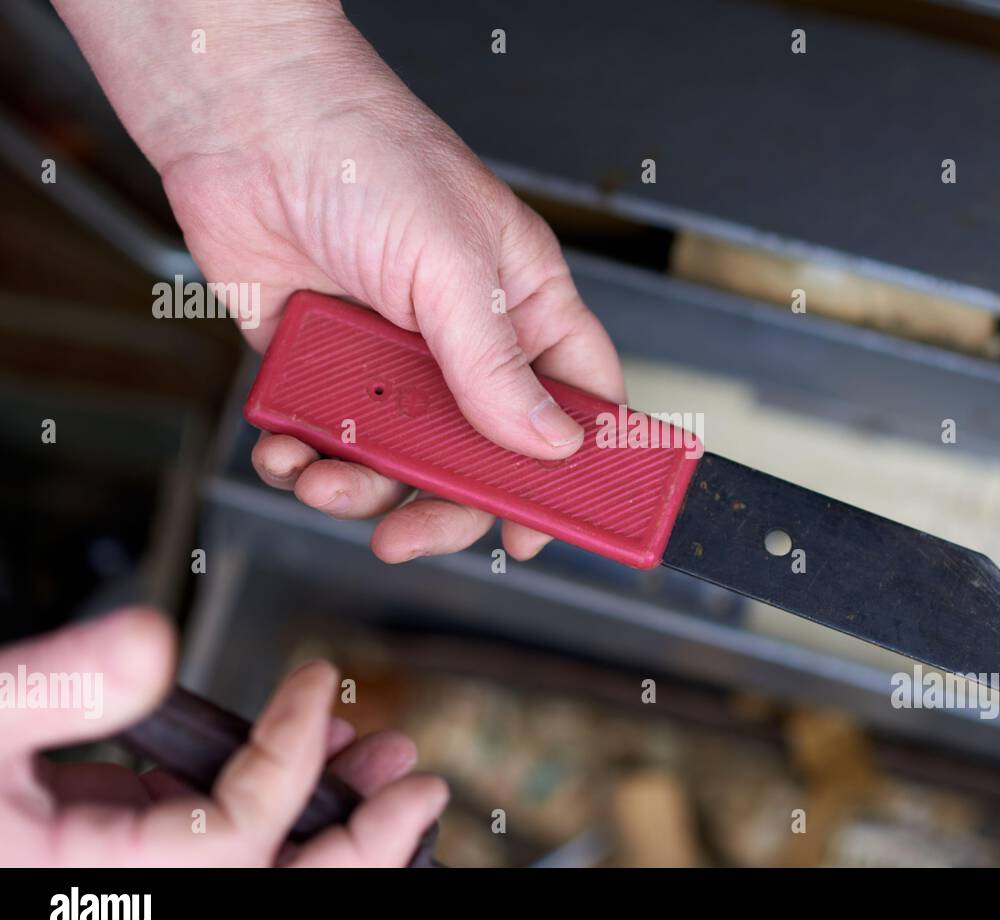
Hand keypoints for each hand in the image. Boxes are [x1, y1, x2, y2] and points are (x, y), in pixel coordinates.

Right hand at [0, 608, 447, 865]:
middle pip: (275, 895)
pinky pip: (221, 850)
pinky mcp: (121, 862)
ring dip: (333, 828)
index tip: (315, 681)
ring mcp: (128, 886)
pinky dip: (270, 809)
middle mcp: (125, 905)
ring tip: (383, 767)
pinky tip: (304, 757)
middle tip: (421, 786)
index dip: (291, 759)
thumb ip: (51, 688)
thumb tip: (149, 639)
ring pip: (258, 880)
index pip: (233, 839)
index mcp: (86, 890)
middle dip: (362, 847)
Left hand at [54, 0, 625, 562]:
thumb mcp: (452, 267)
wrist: (243, 124)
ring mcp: (389, 359)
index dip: (570, 467)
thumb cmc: (367, 157)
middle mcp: (460, 342)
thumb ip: (496, 366)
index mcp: (521, 307)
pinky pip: (324, 439)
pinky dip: (303, 462)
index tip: (541, 524)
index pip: (574, 399)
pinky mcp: (320, 367)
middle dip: (443, 504)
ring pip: (396, 461)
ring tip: (326, 481)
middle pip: (479, 456)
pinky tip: (288, 453)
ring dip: (359, 488)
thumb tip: (550, 444)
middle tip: (409, 533)